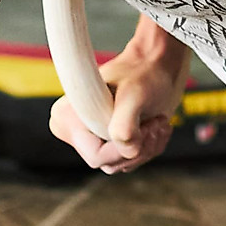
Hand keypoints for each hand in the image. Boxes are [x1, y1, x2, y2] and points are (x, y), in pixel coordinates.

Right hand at [49, 38, 189, 174]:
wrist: (157, 62)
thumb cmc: (144, 73)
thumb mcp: (134, 97)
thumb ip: (124, 127)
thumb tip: (127, 152)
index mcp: (66, 119)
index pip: (96, 156)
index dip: (125, 148)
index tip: (145, 125)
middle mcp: (74, 131)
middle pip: (111, 163)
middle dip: (140, 146)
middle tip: (157, 122)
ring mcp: (92, 136)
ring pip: (123, 162)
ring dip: (148, 145)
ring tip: (159, 121)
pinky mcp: (109, 139)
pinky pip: (130, 159)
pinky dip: (150, 145)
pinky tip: (158, 125)